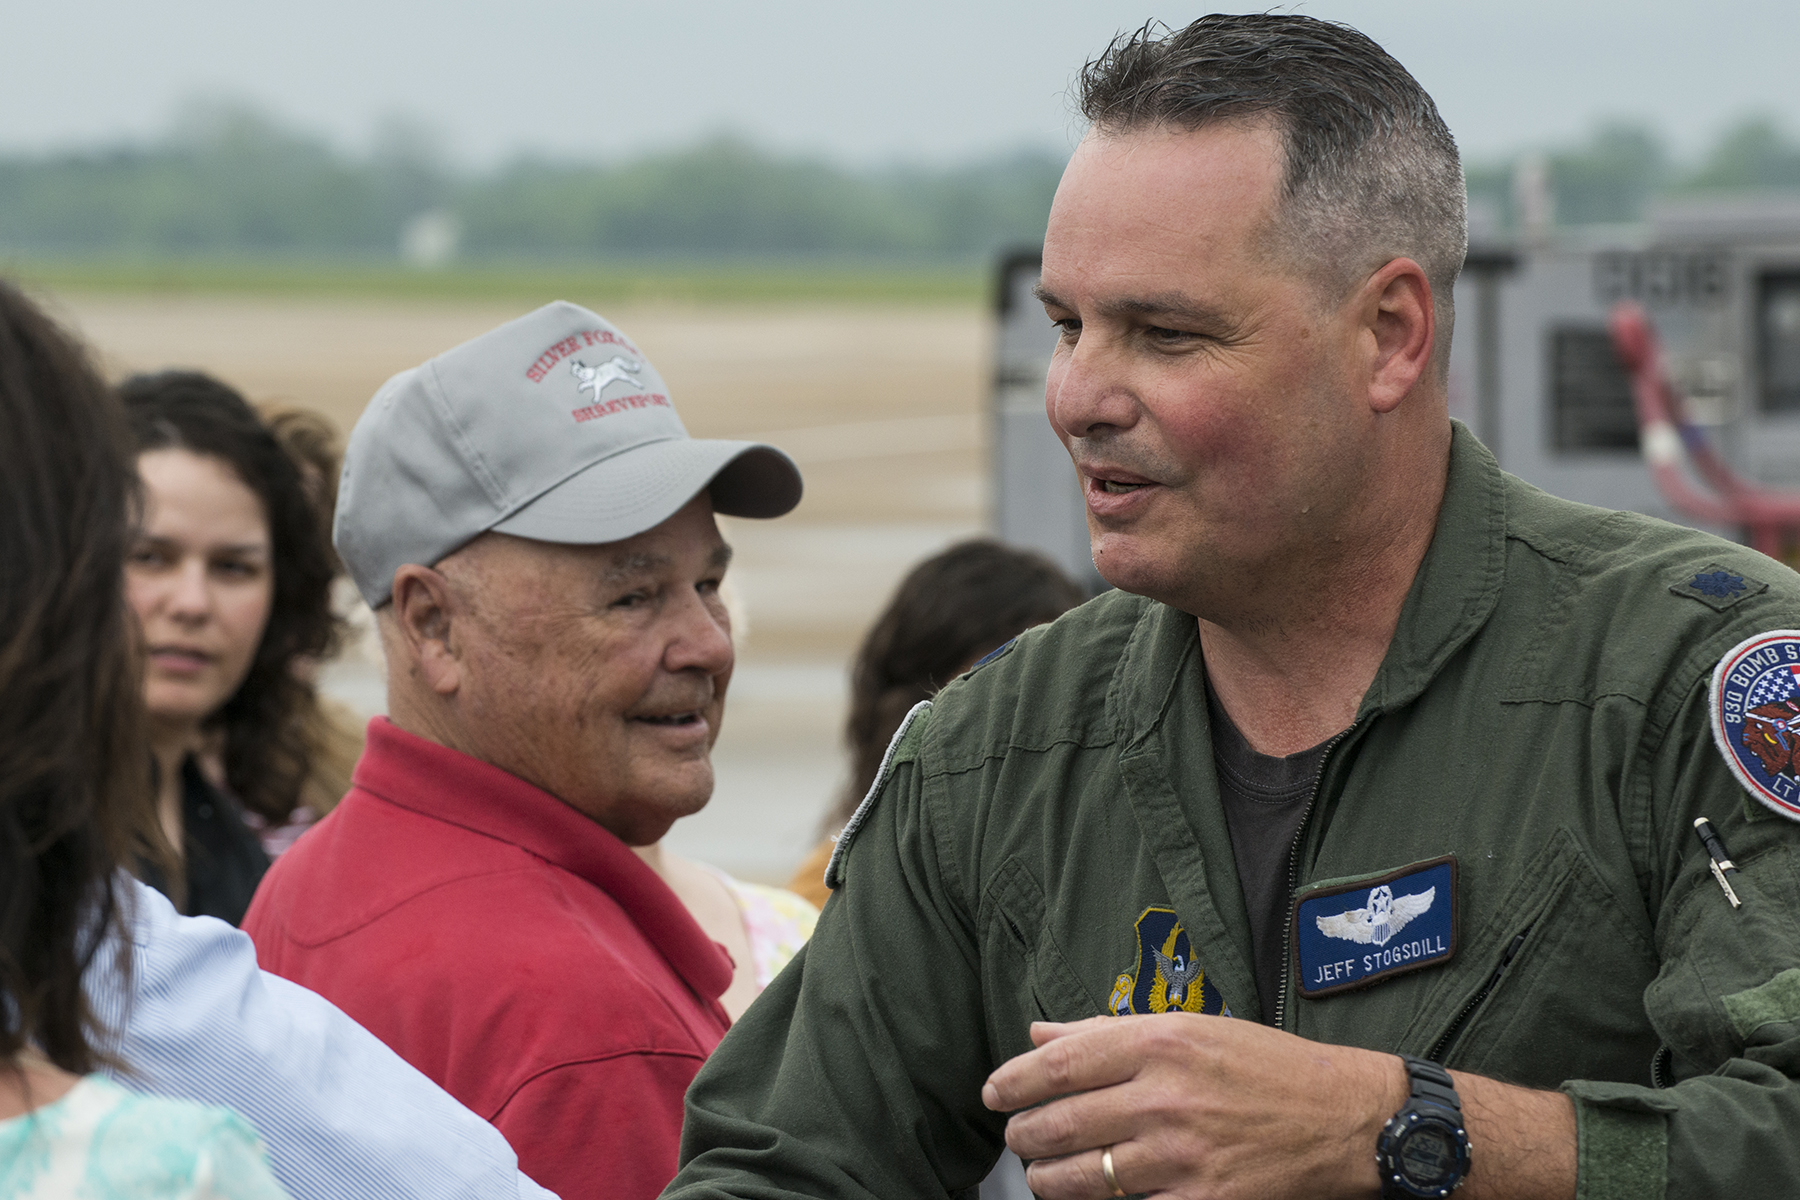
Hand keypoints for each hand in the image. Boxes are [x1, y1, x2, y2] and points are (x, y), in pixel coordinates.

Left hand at [981, 1014, 1403, 1199]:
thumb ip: (1107, 1032)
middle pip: (1058, 1123)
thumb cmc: (1268, 1068)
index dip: (1013, 1082)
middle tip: (1020, 1138)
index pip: (1059, 1063)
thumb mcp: (1192, 1028)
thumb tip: (1039, 1033)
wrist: (1346, 1120)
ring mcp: (1181, 1156)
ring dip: (1048, 1180)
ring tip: (1045, 1175)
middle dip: (1025, 1136)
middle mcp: (1164, 1096)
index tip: (994, 1094)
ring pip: (1080, 1178)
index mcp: (1160, 1042)